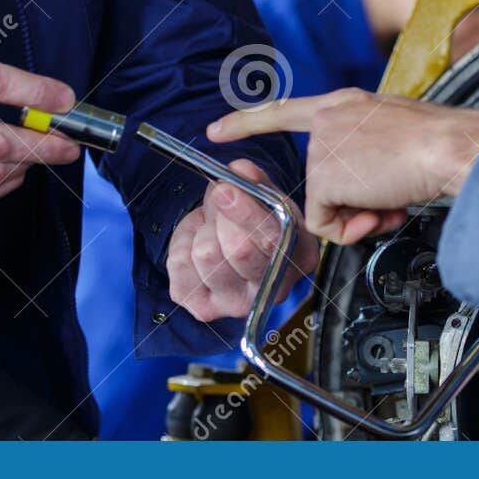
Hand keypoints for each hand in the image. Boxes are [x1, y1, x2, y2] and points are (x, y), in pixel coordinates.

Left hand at [166, 159, 319, 321]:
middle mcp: (272, 291)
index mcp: (298, 259)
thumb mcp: (267, 197)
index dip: (245, 213)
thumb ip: (256, 183)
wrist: (239, 244)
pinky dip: (185, 240)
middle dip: (222, 215)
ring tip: (214, 226)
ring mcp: (236, 304)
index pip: (271, 238)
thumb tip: (239, 170)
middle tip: (222, 199)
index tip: (224, 188)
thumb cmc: (259, 219)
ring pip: (205, 253)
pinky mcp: (202, 307)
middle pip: (237, 249)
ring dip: (204, 228)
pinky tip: (200, 241)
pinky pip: (179, 262)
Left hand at [207, 89, 478, 243]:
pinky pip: (324, 224)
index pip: (287, 111)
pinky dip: (351, 228)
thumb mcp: (398, 139)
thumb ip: (371, 157)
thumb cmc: (443, 144)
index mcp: (349, 104)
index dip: (248, 121)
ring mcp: (324, 145)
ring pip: (324, 203)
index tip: (217, 130)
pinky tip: (380, 211)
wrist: (454, 147)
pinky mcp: (324, 175)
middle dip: (351, 200)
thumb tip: (368, 197)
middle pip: (317, 177)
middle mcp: (331, 117)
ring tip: (392, 201)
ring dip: (359, 215)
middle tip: (387, 200)